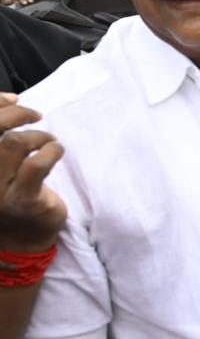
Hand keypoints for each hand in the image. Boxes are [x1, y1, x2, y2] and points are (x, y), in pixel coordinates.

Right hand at [0, 93, 65, 251]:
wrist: (21, 240)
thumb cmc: (11, 194)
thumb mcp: (0, 165)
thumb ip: (2, 137)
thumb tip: (11, 100)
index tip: (14, 99)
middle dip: (18, 115)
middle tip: (36, 116)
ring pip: (15, 143)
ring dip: (39, 136)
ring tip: (48, 142)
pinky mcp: (22, 200)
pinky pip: (36, 165)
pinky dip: (51, 151)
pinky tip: (55, 151)